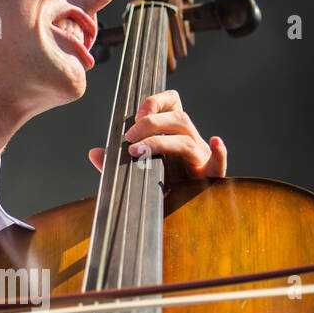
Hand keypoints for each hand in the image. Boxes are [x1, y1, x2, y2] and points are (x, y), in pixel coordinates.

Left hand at [88, 90, 226, 178]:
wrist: (180, 210)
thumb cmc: (160, 184)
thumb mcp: (135, 169)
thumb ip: (115, 162)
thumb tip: (93, 153)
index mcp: (173, 133)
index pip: (172, 102)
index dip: (156, 101)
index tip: (136, 114)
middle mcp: (189, 140)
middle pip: (178, 119)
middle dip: (151, 124)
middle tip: (129, 138)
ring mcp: (200, 157)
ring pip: (188, 139)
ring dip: (163, 140)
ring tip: (139, 150)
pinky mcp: (210, 176)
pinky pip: (219, 162)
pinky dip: (220, 151)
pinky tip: (216, 142)